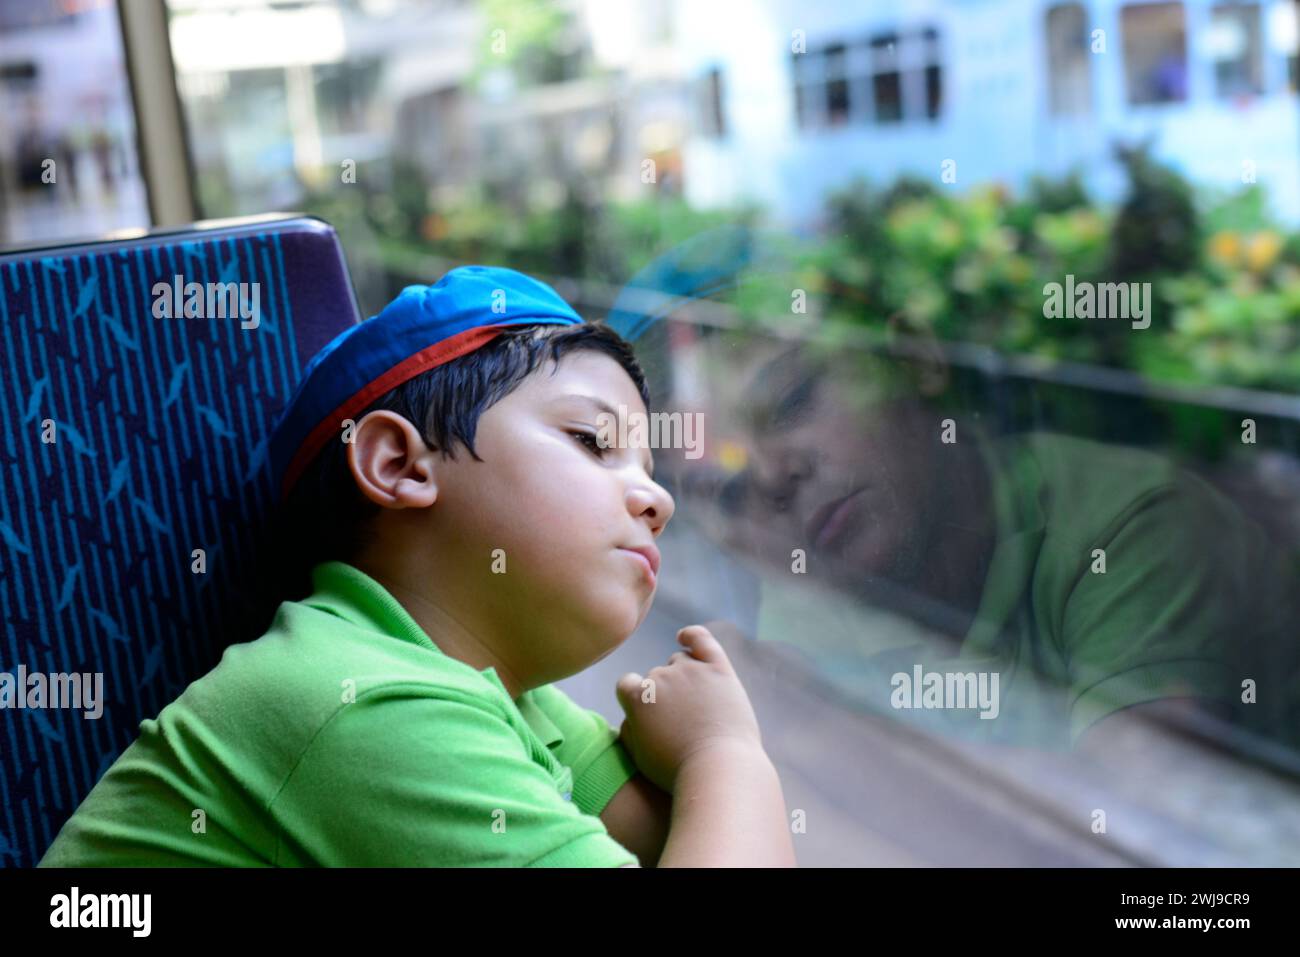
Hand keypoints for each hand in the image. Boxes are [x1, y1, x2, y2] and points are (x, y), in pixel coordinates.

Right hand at [615, 625, 764, 792]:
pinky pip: (701, 640)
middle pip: (657, 675)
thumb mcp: (640, 757)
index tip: (649, 716)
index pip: (627, 685)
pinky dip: (691, 635)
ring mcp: (691, 670)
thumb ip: (628, 729)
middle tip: (683, 723)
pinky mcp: (719, 669)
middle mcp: (661, 677)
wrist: (720, 770)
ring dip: (684, 675)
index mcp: (638, 697)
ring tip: (699, 706)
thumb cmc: (678, 770)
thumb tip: (629, 714)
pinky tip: (685, 638)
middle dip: (665, 695)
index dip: (636, 700)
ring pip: (680, 661)